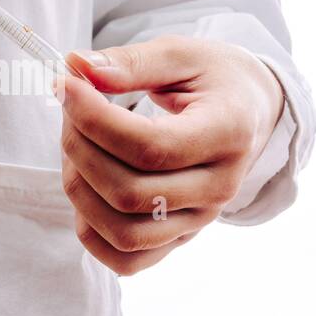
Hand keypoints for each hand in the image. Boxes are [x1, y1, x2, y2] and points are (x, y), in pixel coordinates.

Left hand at [58, 35, 283, 274]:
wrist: (250, 111)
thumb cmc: (213, 79)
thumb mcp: (180, 54)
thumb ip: (131, 62)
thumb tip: (78, 69)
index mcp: (228, 134)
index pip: (151, 147)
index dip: (95, 120)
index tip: (65, 86)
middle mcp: (219, 187)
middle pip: (130, 193)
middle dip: (80, 148)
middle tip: (68, 109)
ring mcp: (200, 220)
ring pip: (124, 233)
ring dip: (80, 190)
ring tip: (76, 145)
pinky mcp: (180, 238)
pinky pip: (127, 261)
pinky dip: (92, 231)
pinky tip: (86, 185)